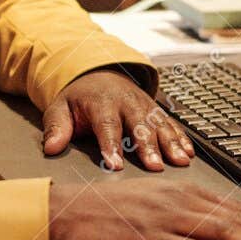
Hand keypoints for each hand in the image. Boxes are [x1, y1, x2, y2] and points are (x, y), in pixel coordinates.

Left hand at [44, 68, 192, 171]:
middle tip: (154, 166)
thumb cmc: (78, 97)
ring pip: (159, 124)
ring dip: (171, 143)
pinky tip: (188, 153)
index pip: (106, 125)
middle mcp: (126, 101)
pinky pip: (170, 123)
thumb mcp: (59, 107)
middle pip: (139, 125)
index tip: (115, 164)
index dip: (111, 145)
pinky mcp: (155, 109)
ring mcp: (144, 104)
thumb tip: (51, 148)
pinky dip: (181, 137)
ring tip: (179, 161)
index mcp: (101, 101)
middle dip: (147, 146)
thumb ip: (56, 128)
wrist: (97, 72)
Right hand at [48, 178, 240, 239]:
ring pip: (224, 234)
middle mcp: (180, 199)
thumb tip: (215, 239)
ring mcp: (165, 217)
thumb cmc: (101, 215)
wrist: (60, 213)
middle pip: (240, 220)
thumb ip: (182, 218)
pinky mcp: (148, 237)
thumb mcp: (151, 208)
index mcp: (183, 190)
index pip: (239, 209)